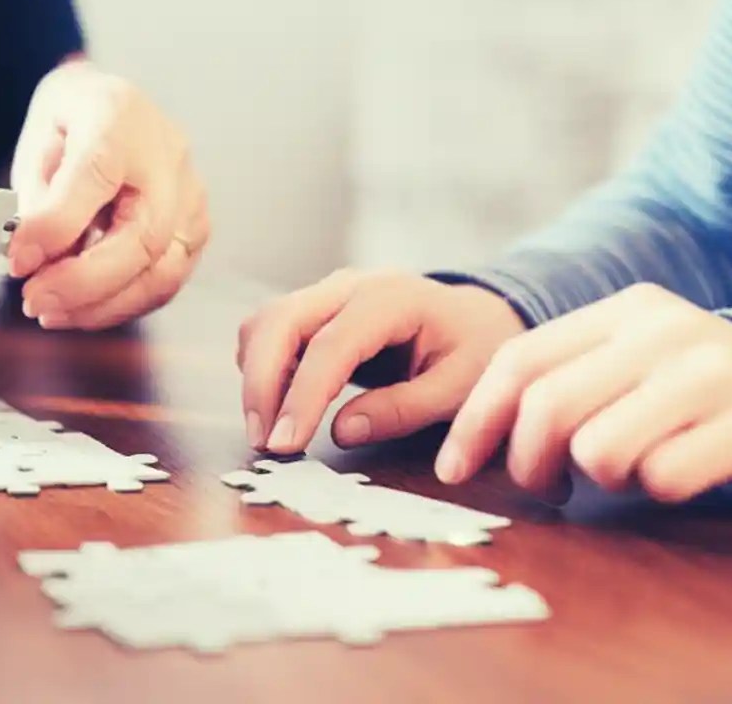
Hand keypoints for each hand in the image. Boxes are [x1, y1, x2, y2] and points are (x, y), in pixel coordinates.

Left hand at [9, 61, 208, 329]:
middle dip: (82, 283)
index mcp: (119, 116)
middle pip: (142, 238)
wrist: (113, 108)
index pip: (96, 176)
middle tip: (35, 299)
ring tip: (52, 311)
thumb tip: (32, 259)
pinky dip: (119, 305)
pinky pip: (164, 283)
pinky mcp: (196, 231)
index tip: (19, 260)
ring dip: (101, 305)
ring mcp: (191, 197)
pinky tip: (81, 309)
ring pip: (160, 273)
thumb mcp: (39, 142)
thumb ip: (39, 198)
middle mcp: (168, 157)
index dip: (56, 227)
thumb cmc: (73, 123)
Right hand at [238, 270, 525, 452]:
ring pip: (264, 323)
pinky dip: (260, 367)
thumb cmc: (473, 350)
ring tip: (268, 430)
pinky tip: (278, 405)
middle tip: (265, 442)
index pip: (330, 345)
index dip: (302, 397)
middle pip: (279, 322)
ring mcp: (325, 293)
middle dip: (260, 384)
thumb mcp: (459, 387)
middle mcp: (349, 286)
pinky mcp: (311, 309)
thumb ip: (404, 409)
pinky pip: (268, 330)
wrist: (476, 316)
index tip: (285, 444)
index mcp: (391, 299)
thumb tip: (342, 431)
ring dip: (255, 376)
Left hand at [439, 284, 731, 501]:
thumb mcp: (633, 371)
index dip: (475, 421)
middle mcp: (667, 328)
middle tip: (547, 489)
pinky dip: (664, 489)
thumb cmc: (704, 405)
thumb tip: (463, 446)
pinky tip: (689, 473)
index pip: (519, 361)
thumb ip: (562, 385)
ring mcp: (716, 371)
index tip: (452, 470)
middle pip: (546, 407)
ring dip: (604, 479)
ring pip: (598, 449)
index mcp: (627, 309)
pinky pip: (664, 476)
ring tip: (636, 470)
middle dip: (527, 464)